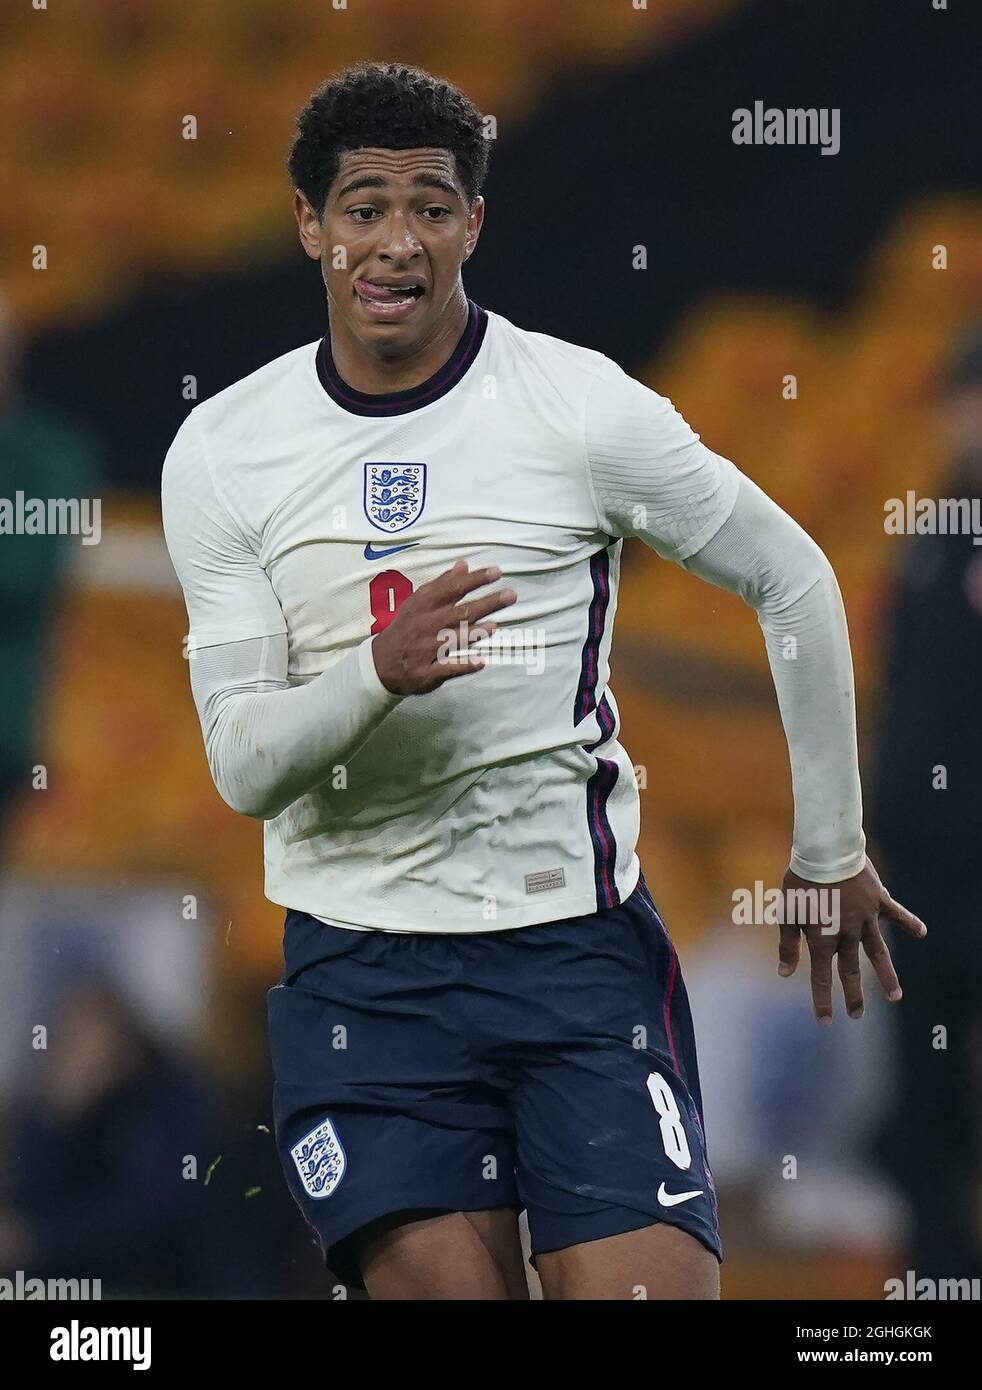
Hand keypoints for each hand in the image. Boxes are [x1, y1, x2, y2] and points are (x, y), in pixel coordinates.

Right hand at [372, 559, 516, 694]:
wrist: (381, 663)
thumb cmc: (407, 628)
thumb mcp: (418, 602)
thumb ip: (442, 584)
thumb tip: (464, 565)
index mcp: (424, 606)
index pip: (452, 589)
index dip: (475, 580)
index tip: (496, 572)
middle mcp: (426, 625)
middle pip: (460, 612)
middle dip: (486, 603)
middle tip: (510, 595)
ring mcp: (427, 650)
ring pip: (454, 639)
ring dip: (474, 632)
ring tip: (494, 626)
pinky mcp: (427, 672)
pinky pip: (448, 668)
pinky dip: (463, 665)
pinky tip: (481, 662)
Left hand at [778, 858, 926, 1023]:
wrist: (825, 851)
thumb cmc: (801, 882)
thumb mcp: (787, 913)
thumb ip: (788, 945)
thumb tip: (785, 973)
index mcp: (822, 939)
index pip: (821, 978)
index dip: (823, 1001)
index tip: (825, 1022)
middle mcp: (847, 934)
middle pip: (851, 971)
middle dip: (854, 995)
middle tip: (858, 1016)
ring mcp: (865, 919)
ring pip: (878, 953)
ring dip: (887, 975)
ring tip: (896, 997)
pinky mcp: (878, 901)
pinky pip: (897, 913)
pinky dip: (909, 922)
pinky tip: (922, 933)